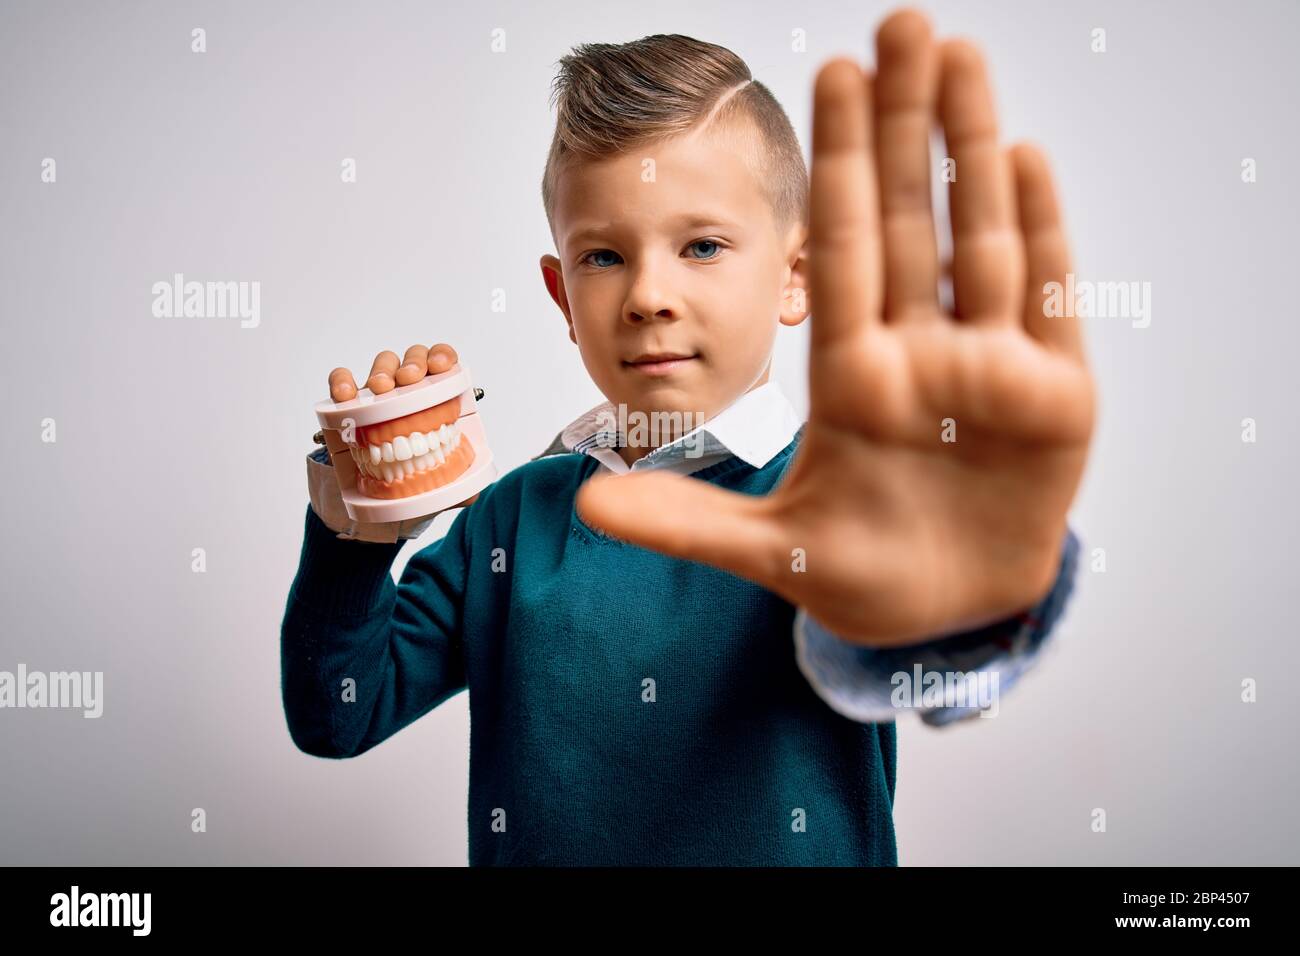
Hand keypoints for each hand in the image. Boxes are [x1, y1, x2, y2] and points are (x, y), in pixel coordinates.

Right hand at [316, 343, 479, 541]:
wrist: (376, 505)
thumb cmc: (416, 484)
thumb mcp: (443, 487)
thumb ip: (462, 487)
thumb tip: (470, 493)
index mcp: (436, 399)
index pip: (441, 362)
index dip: (441, 356)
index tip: (441, 367)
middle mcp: (409, 391)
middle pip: (412, 359)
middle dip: (412, 363)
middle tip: (409, 379)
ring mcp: (378, 397)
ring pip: (382, 365)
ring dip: (383, 370)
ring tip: (381, 388)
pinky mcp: (347, 406)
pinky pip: (341, 382)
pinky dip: (341, 381)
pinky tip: (345, 394)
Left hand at [573, 9, 1095, 645]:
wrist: (949, 616)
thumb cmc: (862, 574)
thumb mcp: (772, 552)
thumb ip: (685, 523)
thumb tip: (583, 504)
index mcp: (850, 375)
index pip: (838, 252)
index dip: (837, 169)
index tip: (829, 76)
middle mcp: (916, 351)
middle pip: (908, 221)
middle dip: (905, 126)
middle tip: (901, 24)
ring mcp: (987, 366)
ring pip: (981, 238)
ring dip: (973, 149)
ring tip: (961, 57)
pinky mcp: (1054, 396)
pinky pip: (1048, 300)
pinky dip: (1042, 232)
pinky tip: (1024, 157)